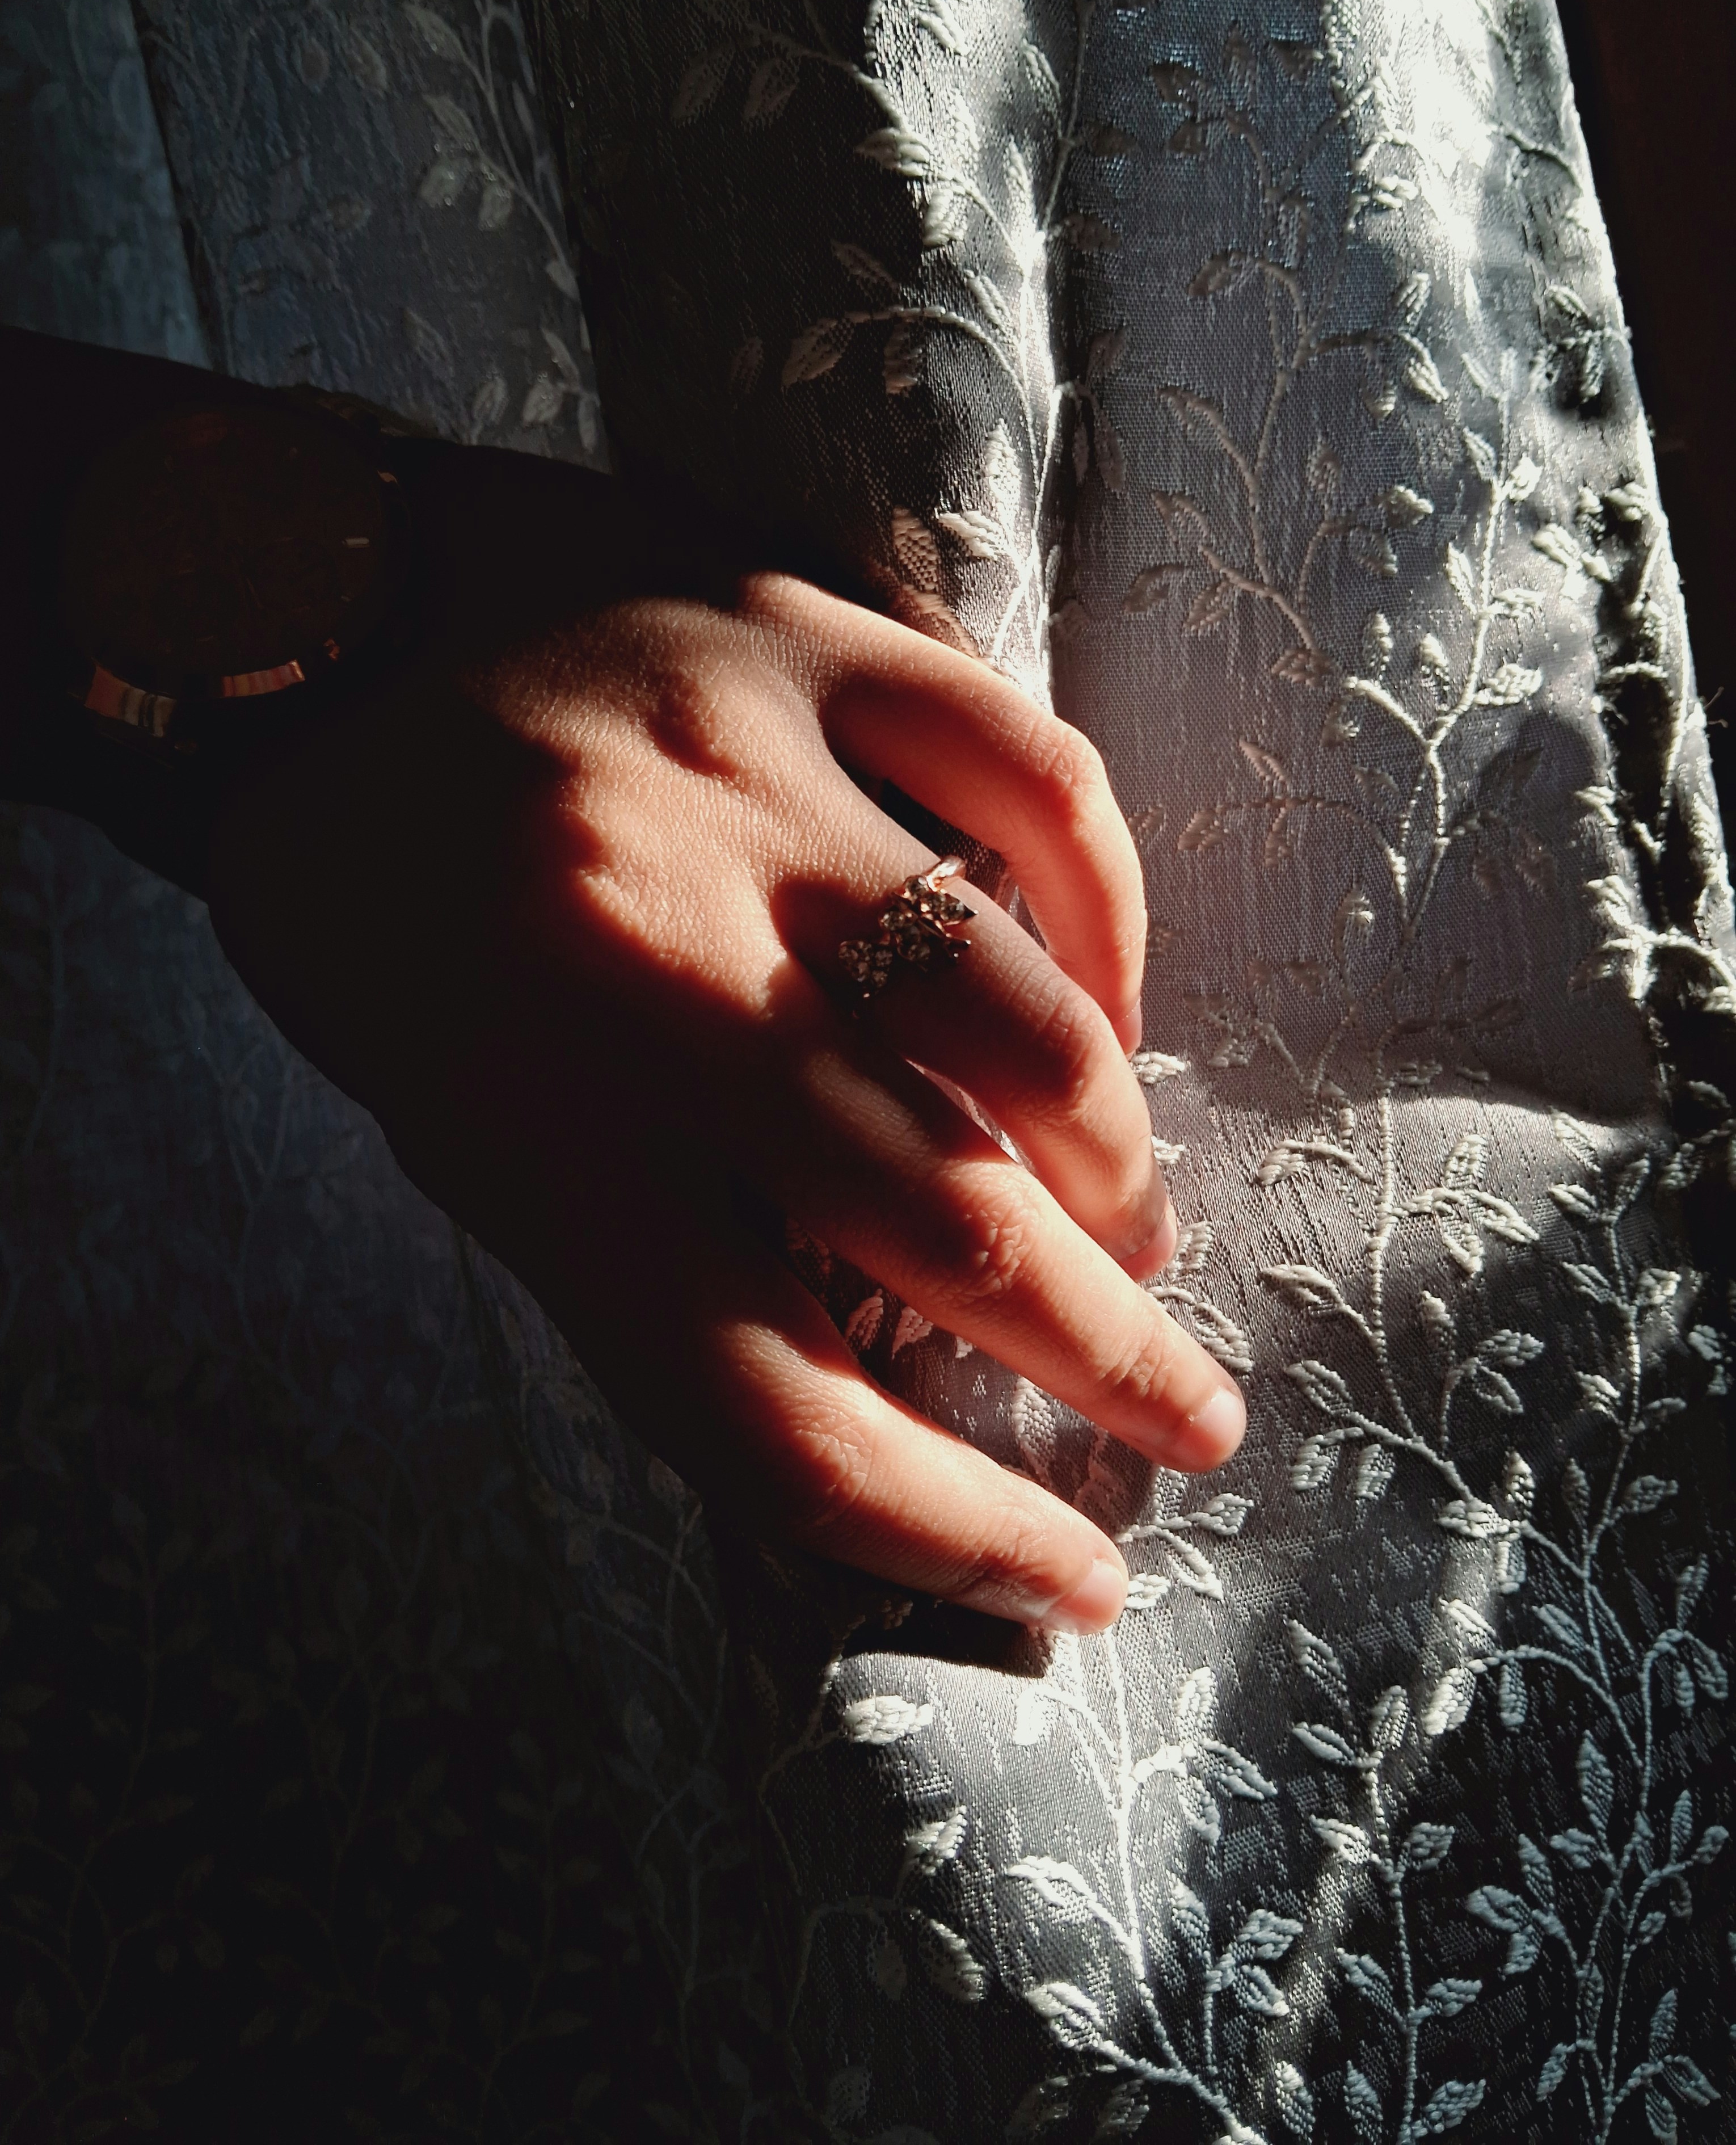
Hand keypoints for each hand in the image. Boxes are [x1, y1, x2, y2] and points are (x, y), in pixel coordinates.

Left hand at [207, 444, 1244, 1634]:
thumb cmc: (363, 916)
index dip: (954, 1535)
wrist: (277, 617)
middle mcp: (642, 970)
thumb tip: (886, 1384)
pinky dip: (1111, 916)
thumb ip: (649, 1256)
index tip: (1071, 1581)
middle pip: (945, 1232)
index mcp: (523, 1131)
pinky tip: (1111, 996)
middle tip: (1190, 1414)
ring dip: (1119, 1166)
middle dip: (1112, 1357)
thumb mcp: (453, 1130)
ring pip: (1024, 1027)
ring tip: (1133, 1217)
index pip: (779, 1415)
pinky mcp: (798, 634)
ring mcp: (735, 785)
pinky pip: (1034, 781)